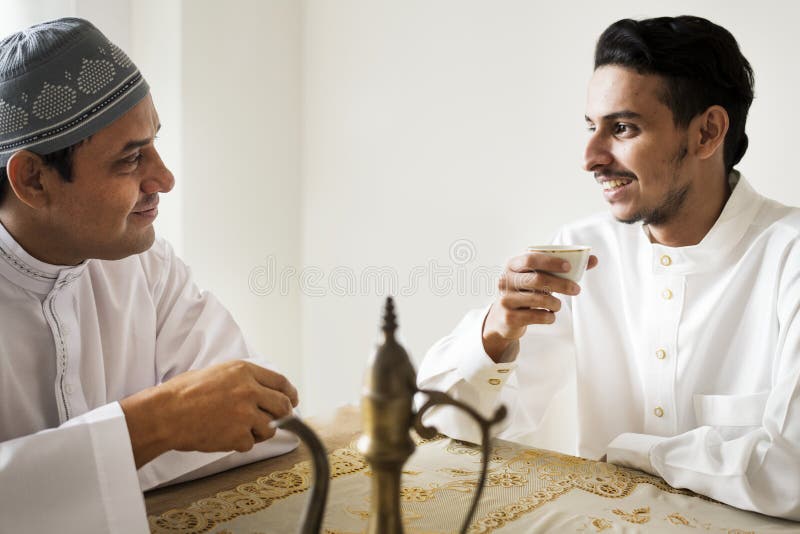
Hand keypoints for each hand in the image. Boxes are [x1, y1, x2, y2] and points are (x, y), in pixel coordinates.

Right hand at [120, 360, 298, 467]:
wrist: (166, 414)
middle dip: (284, 415)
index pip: (280, 381)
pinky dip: (240, 443)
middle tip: (276, 420)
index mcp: (244, 371)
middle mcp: (249, 390)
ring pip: (270, 428)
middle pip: (283, 406)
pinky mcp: (239, 435)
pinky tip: (223, 435)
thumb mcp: (218, 372)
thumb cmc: (184, 393)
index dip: (290, 393)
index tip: (292, 400)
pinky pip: (250, 444)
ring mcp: (245, 414)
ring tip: (238, 428)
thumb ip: (244, 379)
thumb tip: (265, 390)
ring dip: (259, 431)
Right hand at [482, 252, 598, 360]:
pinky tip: (549, 315)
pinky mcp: (509, 317)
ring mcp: (505, 299)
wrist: (503, 319)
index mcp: (512, 265)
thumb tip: (593, 259)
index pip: (531, 258)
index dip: (551, 262)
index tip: (569, 267)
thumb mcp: (538, 277)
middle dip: (561, 284)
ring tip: (557, 305)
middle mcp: (505, 280)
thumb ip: (564, 268)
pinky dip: (549, 316)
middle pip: (537, 279)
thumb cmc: (526, 293)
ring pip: (539, 299)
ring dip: (555, 303)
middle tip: (576, 289)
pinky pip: (537, 316)